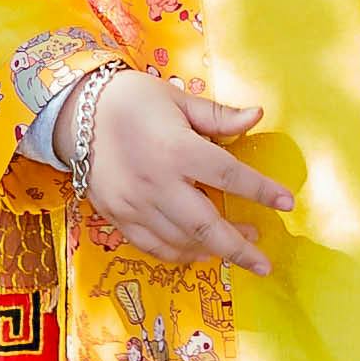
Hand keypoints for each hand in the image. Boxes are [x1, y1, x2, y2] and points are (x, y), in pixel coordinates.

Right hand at [77, 74, 288, 271]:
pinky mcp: (117, 217)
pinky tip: (198, 251)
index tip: (286, 203)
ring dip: (213, 251)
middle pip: (207, 227)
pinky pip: (154, 247)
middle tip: (265, 261)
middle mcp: (157, 183)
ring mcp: (135, 205)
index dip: (261, 191)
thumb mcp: (176, 99)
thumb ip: (217, 116)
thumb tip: (257, 116)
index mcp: (176, 149)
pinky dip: (179, 255)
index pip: (230, 175)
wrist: (73, 112)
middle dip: (240, 248)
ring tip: (238, 248)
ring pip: (181, 243)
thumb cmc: (131, 99)